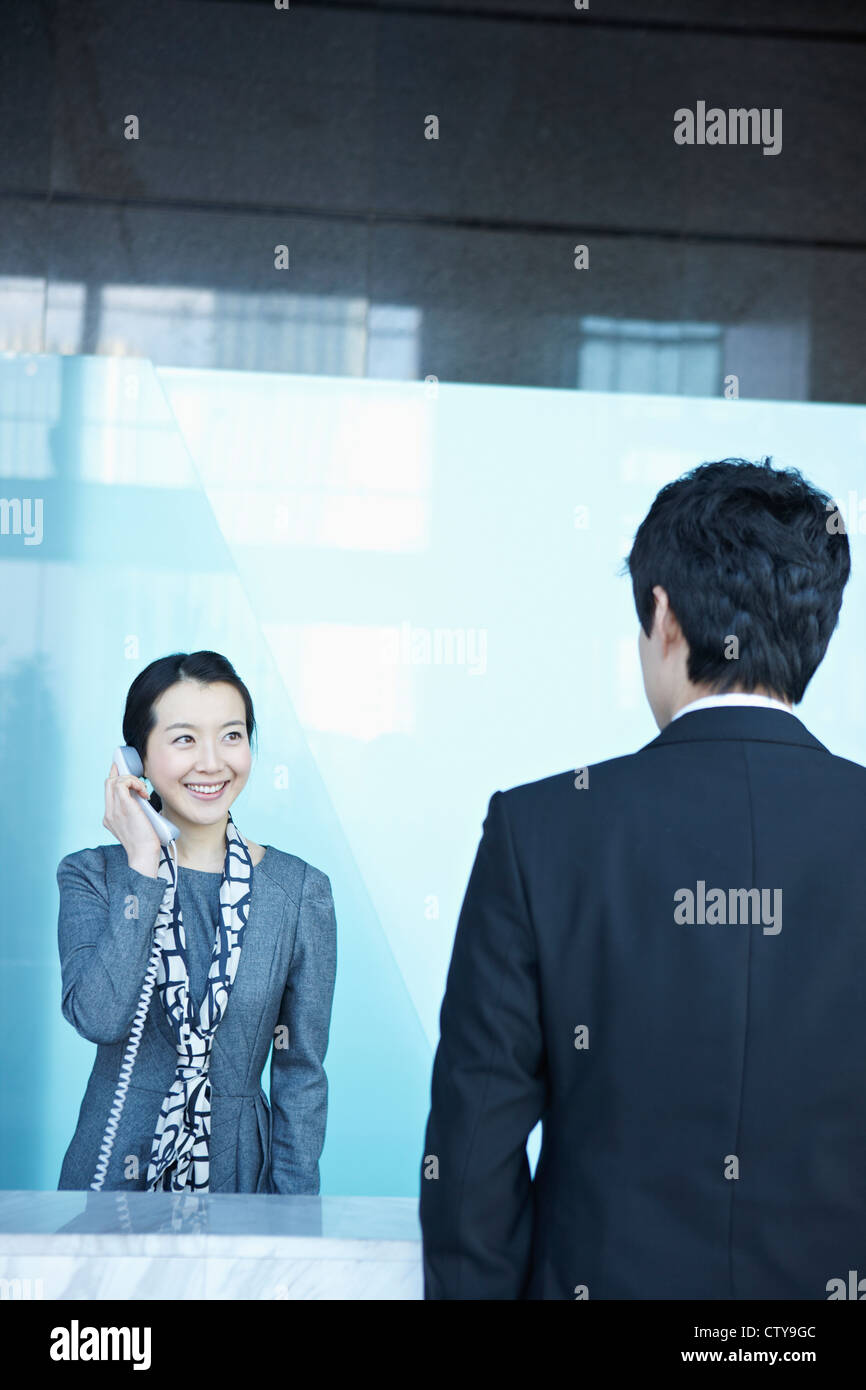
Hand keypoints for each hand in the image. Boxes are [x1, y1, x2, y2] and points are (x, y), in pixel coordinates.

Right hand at [104, 761, 160, 876]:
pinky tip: (144, 792)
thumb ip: (133, 812)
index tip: (122, 770)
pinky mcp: (123, 807)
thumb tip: (141, 798)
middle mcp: (109, 813)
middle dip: (122, 774)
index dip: (114, 777)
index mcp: (110, 817)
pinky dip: (134, 783)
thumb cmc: (145, 842)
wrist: (144, 854)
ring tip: (143, 791)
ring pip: (114, 781)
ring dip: (131, 780)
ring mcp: (114, 810)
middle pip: (108, 783)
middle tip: (138, 779)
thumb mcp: (135, 824)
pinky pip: (122, 784)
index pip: (107, 791)